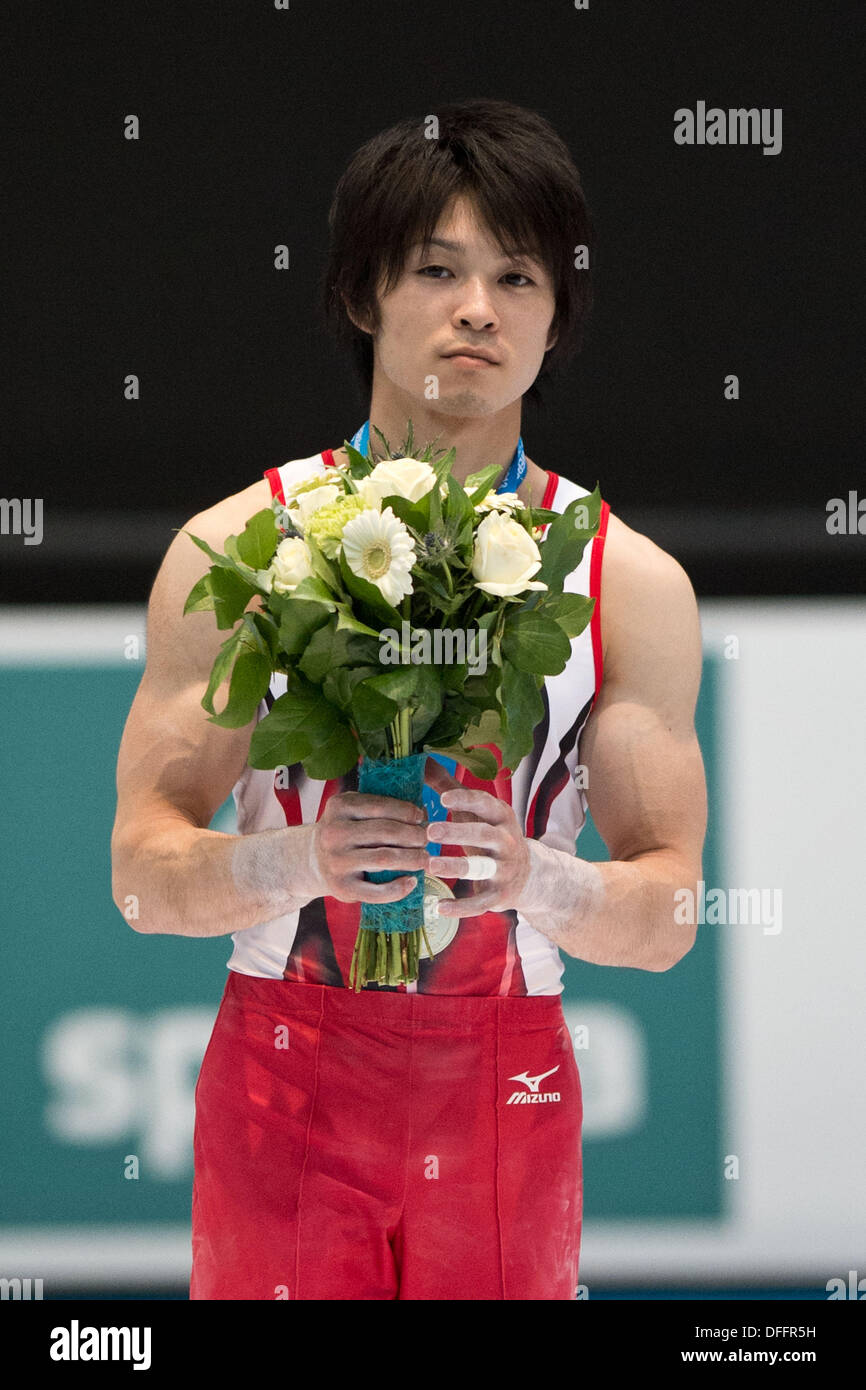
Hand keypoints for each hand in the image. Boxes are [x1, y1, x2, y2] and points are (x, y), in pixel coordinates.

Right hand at [310, 789, 428, 903]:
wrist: (311, 861)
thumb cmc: (345, 832)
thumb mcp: (352, 812)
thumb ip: (380, 808)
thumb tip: (424, 815)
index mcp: (339, 807)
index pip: (380, 806)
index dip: (407, 811)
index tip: (421, 817)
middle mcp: (334, 833)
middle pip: (386, 832)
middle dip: (414, 835)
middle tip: (426, 839)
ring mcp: (337, 861)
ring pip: (385, 858)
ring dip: (412, 858)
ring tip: (425, 858)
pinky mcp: (342, 888)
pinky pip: (377, 891)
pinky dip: (399, 888)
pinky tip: (412, 882)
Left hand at [423, 757, 532, 916]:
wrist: (528, 874)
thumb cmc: (489, 835)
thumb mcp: (476, 813)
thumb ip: (450, 788)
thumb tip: (422, 760)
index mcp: (501, 817)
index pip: (485, 804)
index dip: (465, 800)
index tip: (443, 798)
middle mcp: (506, 841)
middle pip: (482, 834)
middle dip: (457, 832)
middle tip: (430, 830)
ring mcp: (504, 869)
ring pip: (480, 867)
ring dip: (456, 866)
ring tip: (430, 865)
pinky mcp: (500, 896)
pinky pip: (479, 902)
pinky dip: (461, 907)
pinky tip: (439, 907)